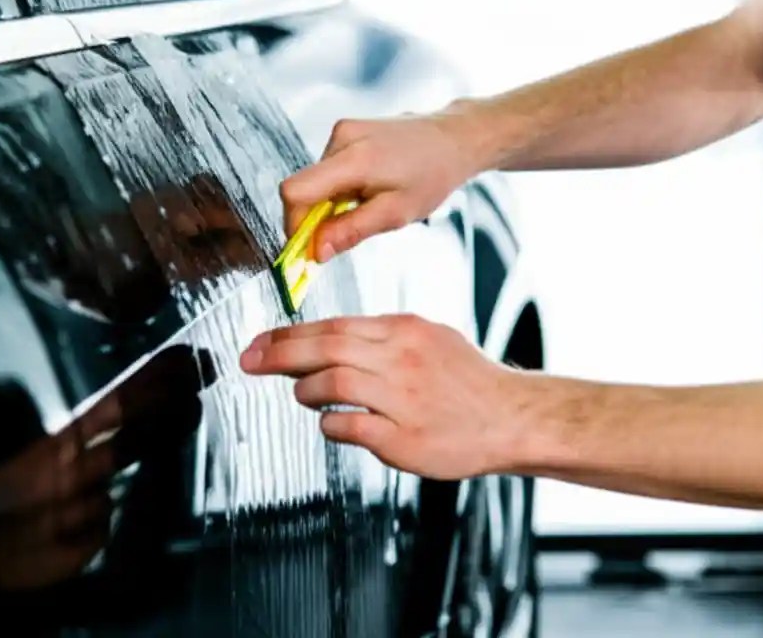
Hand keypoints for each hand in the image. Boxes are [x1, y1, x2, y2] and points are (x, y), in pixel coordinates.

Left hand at [239, 314, 523, 480]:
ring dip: (306, 389)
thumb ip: (381, 339)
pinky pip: (349, 426)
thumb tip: (329, 341)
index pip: (334, 325)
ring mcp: (403, 399)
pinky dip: (330, 423)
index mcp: (405, 331)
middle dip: (279, 354)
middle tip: (250, 360)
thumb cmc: (468, 383)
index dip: (289, 334)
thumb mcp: (429, 339)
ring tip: (303, 395)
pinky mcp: (403, 438)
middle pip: (326, 347)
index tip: (260, 342)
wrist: (512, 418)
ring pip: (333, 382)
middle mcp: (402, 359)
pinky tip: (332, 422)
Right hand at [281, 106, 488, 261]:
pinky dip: (338, 188)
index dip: (294, 224)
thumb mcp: (395, 214)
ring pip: (315, 180)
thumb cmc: (432, 176)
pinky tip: (367, 189)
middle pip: (303, 187)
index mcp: (354, 159)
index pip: (296, 191)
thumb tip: (316, 251)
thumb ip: (351, 231)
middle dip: (315, 217)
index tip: (308, 246)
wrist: (452, 139)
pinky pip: (327, 169)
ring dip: (330, 202)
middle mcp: (342, 137)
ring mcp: (343, 131)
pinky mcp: (346, 131)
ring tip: (367, 204)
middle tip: (344, 233)